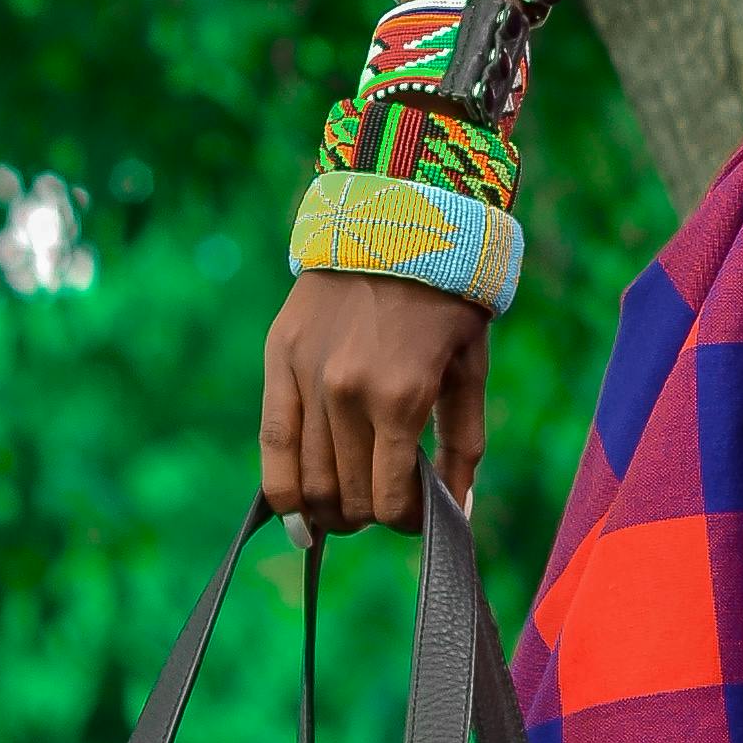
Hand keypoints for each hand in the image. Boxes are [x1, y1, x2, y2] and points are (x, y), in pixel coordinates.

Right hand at [259, 269, 488, 534]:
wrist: (396, 222)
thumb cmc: (446, 301)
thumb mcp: (470, 370)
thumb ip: (463, 445)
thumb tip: (460, 513)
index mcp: (402, 398)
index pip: (389, 499)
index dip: (405, 520)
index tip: (415, 516)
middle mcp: (348, 394)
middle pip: (347, 495)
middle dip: (369, 516)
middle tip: (382, 508)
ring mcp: (307, 377)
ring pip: (309, 479)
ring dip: (330, 510)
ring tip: (346, 512)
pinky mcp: (279, 359)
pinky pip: (272, 443)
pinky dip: (281, 492)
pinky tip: (296, 519)